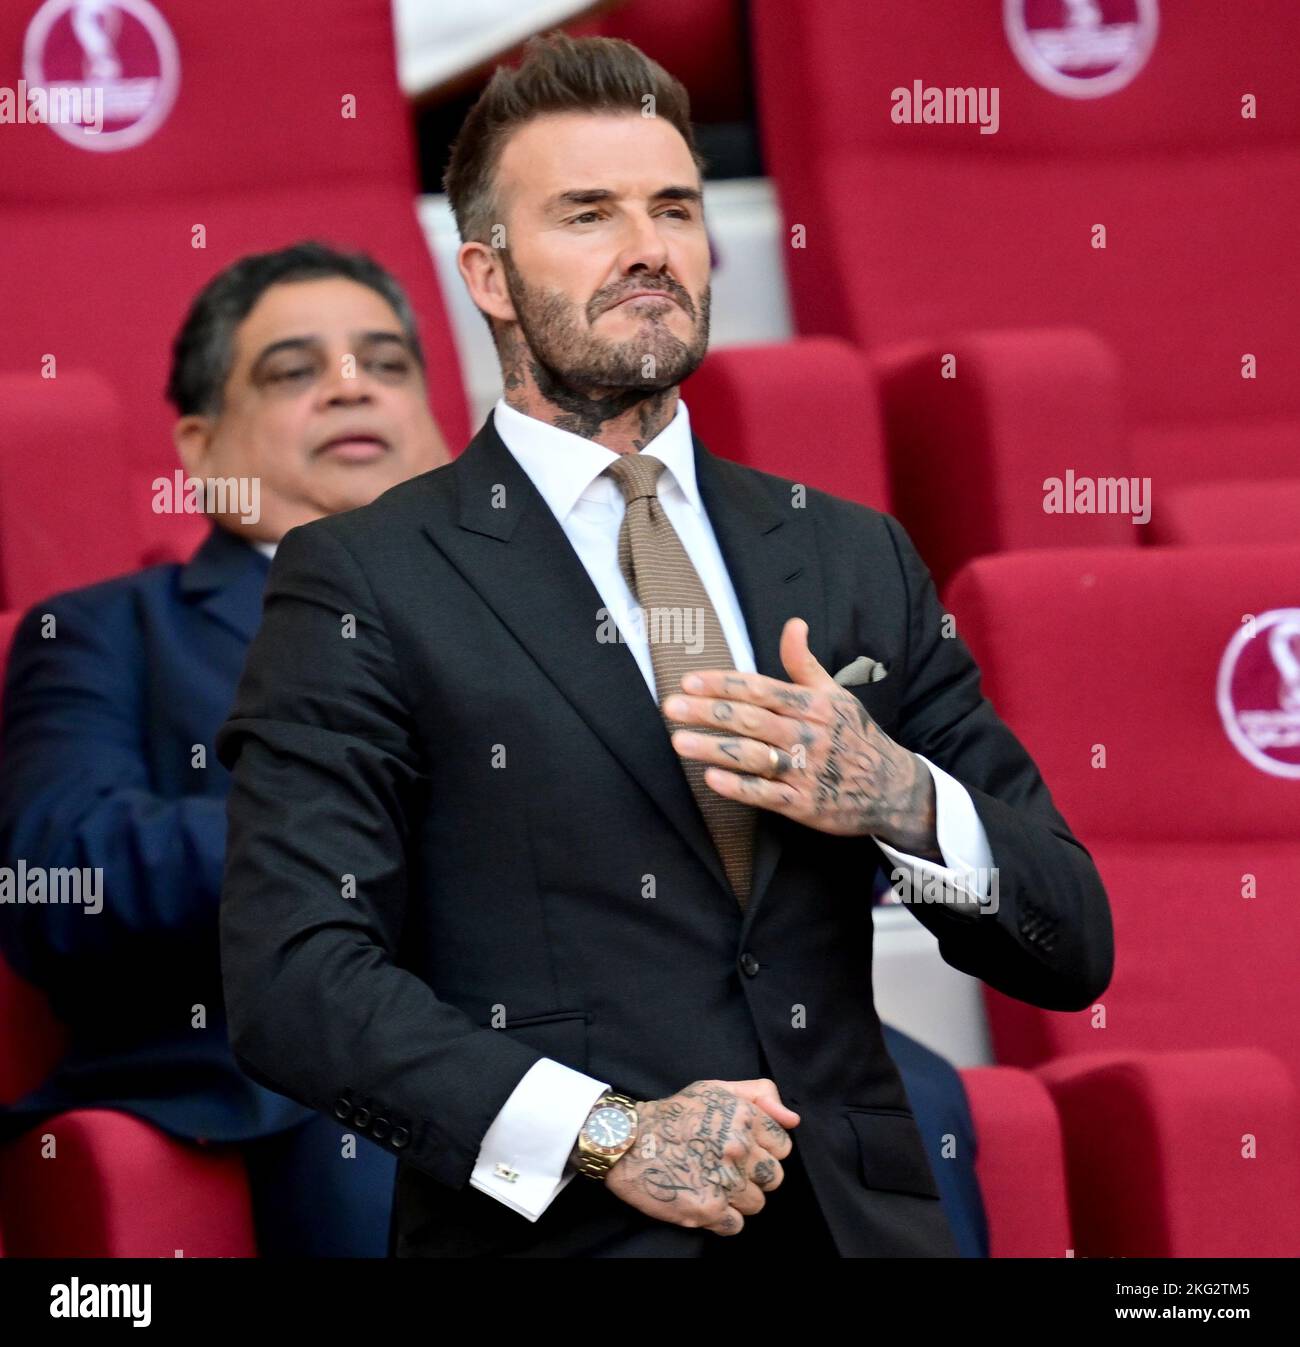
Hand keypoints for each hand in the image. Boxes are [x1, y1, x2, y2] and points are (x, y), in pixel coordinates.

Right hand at [603, 1079, 797, 1235]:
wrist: (627, 1141)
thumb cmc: (672, 1114)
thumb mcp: (715, 1089)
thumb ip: (759, 1094)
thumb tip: (793, 1119)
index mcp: (744, 1117)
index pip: (783, 1146)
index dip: (765, 1150)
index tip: (746, 1151)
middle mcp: (738, 1148)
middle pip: (773, 1178)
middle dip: (754, 1176)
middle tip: (728, 1169)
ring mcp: (724, 1180)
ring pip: (757, 1204)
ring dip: (738, 1199)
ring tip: (713, 1183)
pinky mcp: (708, 1208)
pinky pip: (736, 1226)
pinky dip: (723, 1219)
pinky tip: (704, 1199)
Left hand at [662, 617, 941, 857]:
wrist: (893, 789)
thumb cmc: (855, 737)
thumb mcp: (835, 695)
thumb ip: (804, 663)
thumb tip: (793, 623)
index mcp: (813, 705)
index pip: (760, 689)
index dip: (723, 684)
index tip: (689, 681)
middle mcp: (809, 735)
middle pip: (751, 719)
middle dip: (709, 711)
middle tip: (671, 706)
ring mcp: (807, 771)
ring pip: (754, 756)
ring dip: (715, 748)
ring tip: (679, 741)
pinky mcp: (805, 805)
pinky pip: (767, 795)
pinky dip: (739, 787)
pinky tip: (712, 778)